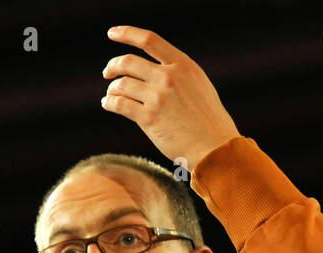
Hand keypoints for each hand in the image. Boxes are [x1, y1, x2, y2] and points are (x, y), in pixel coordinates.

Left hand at [102, 25, 240, 170]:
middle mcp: (169, 77)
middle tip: (107, 73)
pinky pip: (119, 104)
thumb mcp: (199, 85)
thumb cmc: (208, 120)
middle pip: (128, 62)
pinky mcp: (149, 118)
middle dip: (113, 66)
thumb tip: (152, 68)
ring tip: (111, 94)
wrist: (215, 148)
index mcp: (183, 65)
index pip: (149, 40)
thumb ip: (178, 73)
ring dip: (112, 89)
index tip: (111, 34)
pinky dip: (109, 103)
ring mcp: (158, 98)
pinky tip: (108, 104)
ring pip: (121, 84)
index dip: (126, 34)